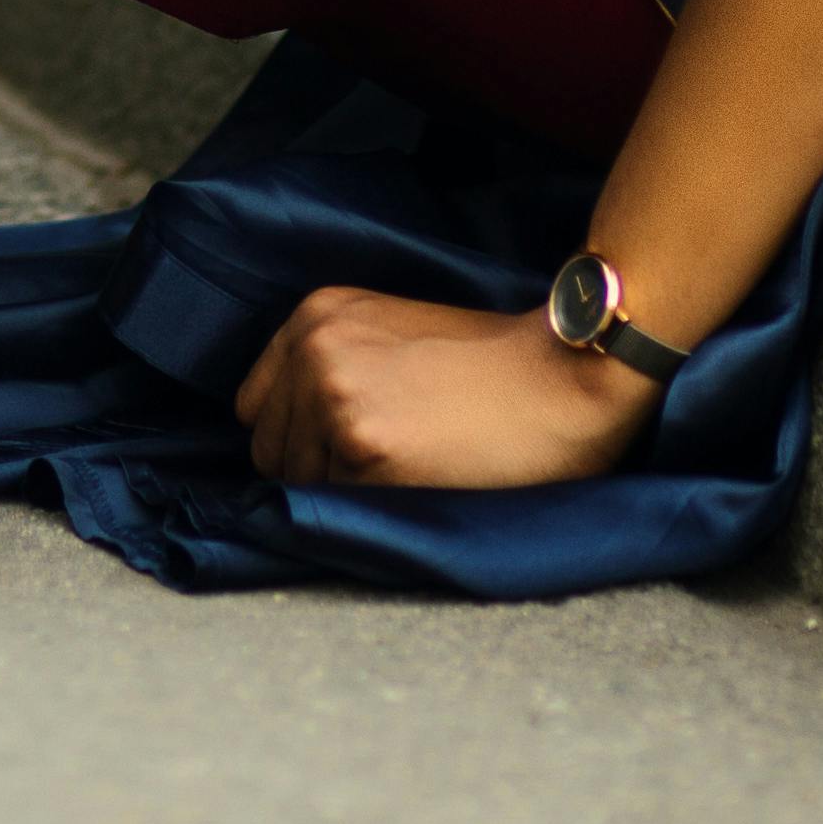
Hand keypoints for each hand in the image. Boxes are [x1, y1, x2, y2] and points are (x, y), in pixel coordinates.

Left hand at [233, 288, 661, 492]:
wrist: (566, 377)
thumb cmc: (493, 362)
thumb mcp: (392, 331)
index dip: (299, 435)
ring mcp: (334, 398)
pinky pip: (339, 507)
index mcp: (316, 315)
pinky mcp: (364, 448)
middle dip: (318, 467)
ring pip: (299, 486)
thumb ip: (333, 361)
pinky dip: (372, 508)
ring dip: (345, 491)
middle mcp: (314, 350)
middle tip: (393, 459)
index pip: (256, 406)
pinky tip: (421, 481)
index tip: (345, 445)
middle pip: (269, 450)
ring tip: (411, 465)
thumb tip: (285, 430)